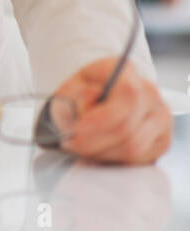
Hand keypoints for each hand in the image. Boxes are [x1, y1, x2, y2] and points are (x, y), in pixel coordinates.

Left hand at [52, 58, 172, 163]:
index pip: (127, 95)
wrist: (100, 99)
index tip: (76, 131)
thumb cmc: (83, 93)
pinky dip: (114, 159)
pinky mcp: (163, 140)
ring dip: (102, 153)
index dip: (101, 119)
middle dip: (94, 142)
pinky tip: (100, 150)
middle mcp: (150, 92)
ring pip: (133, 148)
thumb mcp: (69, 89)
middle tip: (71, 144)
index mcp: (127, 71)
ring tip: (83, 147)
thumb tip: (86, 108)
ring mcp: (161, 117)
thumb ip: (72, 98)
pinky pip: (138, 159)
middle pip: (127, 128)